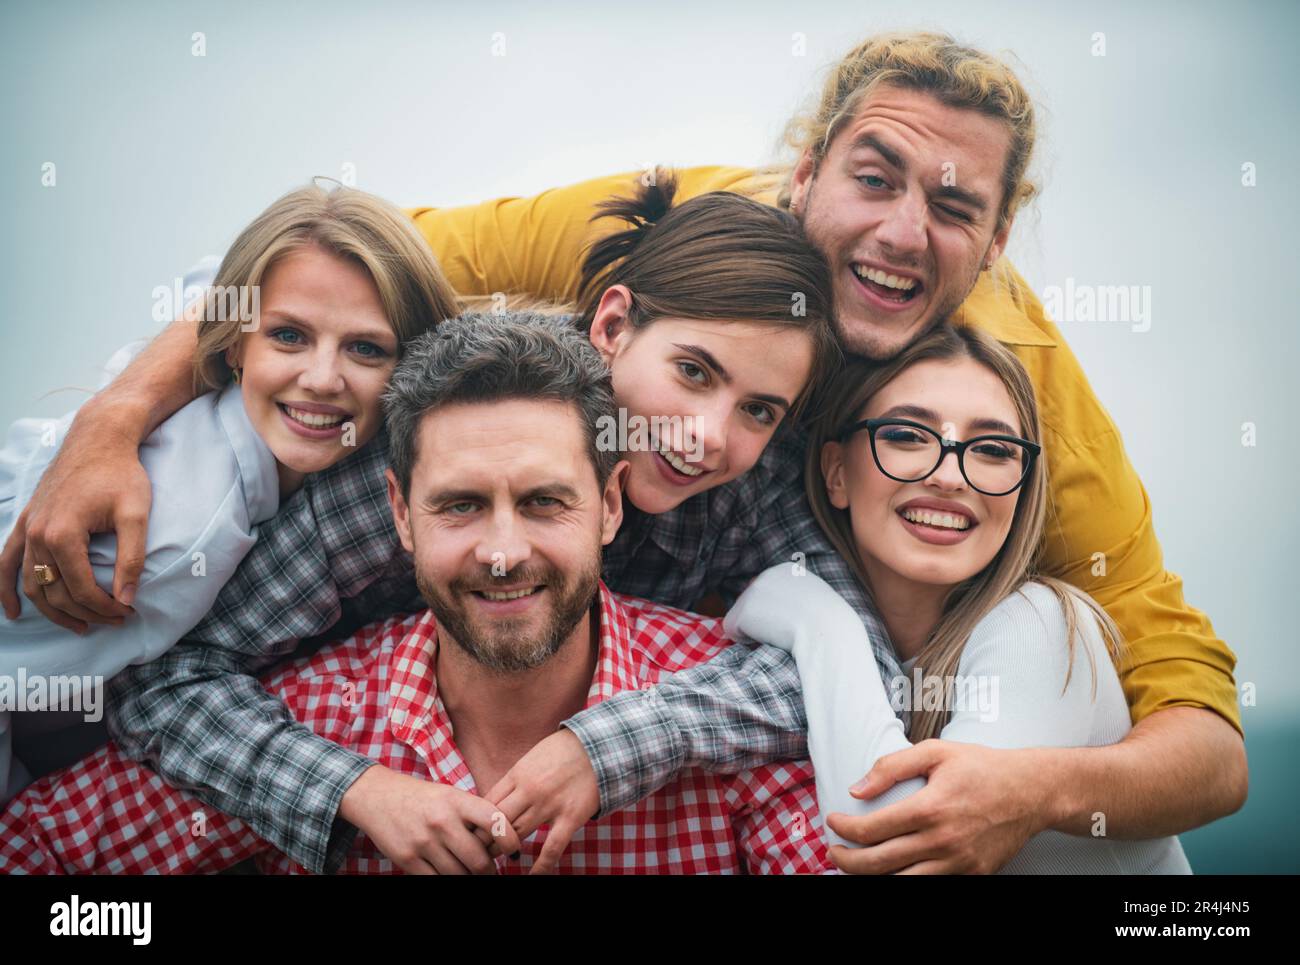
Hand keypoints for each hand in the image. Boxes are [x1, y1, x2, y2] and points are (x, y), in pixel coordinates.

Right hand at [0, 399, 149, 632]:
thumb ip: (132, 558)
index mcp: (63, 535)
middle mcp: (37, 535)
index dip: (105, 607)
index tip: (128, 613)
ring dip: (53, 610)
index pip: (81, 589)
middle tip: (114, 621)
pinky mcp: (26, 522)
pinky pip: (7, 561)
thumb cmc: (121, 474)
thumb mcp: (136, 515)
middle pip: (56, 591)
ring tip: (80, 626)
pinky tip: (12, 611)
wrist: (98, 438)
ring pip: (32, 584)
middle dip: (86, 612)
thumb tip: (126, 598)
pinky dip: (5, 588)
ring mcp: (27, 529)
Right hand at [339, 765, 522, 874]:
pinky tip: (450, 872)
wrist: (378, 797)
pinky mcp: (407, 859)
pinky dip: (447, 879)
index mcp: (456, 801)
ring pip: (459, 875)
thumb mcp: (450, 795)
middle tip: (490, 869)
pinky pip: (436, 880)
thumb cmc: (423, 798)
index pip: (494, 821)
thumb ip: (474, 814)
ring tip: (469, 870)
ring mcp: (423, 842)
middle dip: (489, 870)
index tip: (512, 849)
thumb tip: (502, 840)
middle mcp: (441, 821)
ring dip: (468, 876)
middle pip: (478, 860)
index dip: (509, 839)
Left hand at [484, 728, 598, 874]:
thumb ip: (515, 779)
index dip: (477, 820)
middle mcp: (529, 790)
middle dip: (485, 838)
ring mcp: (550, 805)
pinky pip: (552, 847)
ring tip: (496, 859)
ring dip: (505, 849)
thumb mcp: (531, 758)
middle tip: (479, 851)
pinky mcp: (570, 817)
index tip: (473, 832)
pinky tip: (532, 875)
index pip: (487, 803)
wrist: (598, 746)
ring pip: (518, 834)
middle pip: (498, 821)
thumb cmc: (562, 751)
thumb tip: (496, 799)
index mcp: (518, 774)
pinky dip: (541, 864)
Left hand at [723, 563, 861, 654]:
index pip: (769, 596)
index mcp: (788, 570)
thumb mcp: (818, 603)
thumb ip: (797, 601)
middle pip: (753, 606)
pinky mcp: (743, 611)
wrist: (828, 634)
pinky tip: (771, 639)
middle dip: (766, 622)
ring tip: (783, 635)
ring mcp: (753, 591)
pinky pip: (734, 634)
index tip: (799, 622)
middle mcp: (767, 575)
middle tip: (791, 631)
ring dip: (758, 633)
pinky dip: (748, 642)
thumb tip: (778, 616)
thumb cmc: (830, 628)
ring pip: (743, 620)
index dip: (779, 615)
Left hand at [826, 740, 1048, 873]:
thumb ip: (891, 767)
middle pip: (879, 864)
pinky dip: (906, 881)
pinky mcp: (972, 874)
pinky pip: (931, 886)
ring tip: (856, 867)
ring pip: (902, 883)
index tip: (832, 822)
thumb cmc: (982, 767)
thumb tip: (856, 790)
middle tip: (833, 852)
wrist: (1032, 791)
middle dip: (846, 861)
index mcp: (930, 807)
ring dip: (872, 878)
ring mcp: (958, 862)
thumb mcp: (935, 751)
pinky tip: (892, 871)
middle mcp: (942, 840)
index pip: (872, 829)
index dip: (844, 829)